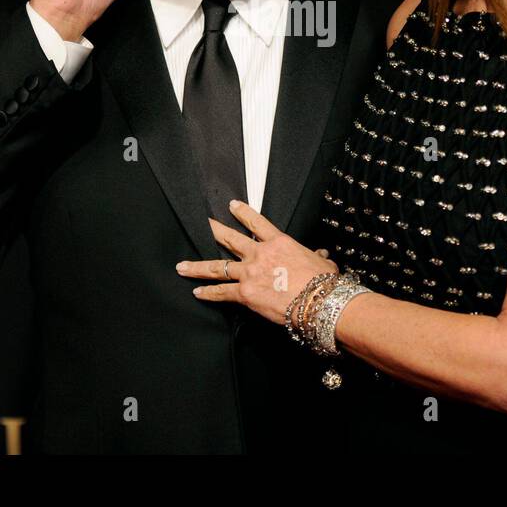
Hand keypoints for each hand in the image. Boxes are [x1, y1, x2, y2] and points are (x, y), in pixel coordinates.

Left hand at [174, 199, 336, 324]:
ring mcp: (249, 273)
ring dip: (197, 266)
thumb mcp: (322, 263)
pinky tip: (197, 293)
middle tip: (201, 223)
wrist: (319, 301)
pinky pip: (222, 292)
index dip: (242, 212)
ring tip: (182, 266)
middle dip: (213, 230)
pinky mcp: (245, 293)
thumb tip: (321, 256)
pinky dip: (209, 293)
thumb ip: (316, 257)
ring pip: (217, 267)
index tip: (232, 205)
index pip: (256, 222)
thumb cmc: (323, 283)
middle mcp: (260, 254)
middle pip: (229, 238)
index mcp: (279, 243)